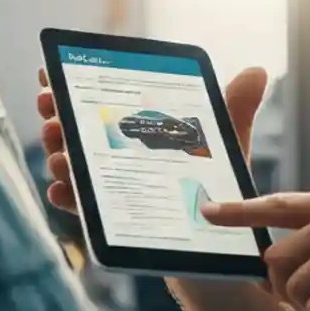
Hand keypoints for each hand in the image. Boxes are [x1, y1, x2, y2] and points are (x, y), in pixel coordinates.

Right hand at [36, 64, 268, 213]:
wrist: (218, 240)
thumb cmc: (216, 182)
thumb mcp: (226, 141)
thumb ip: (235, 107)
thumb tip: (257, 71)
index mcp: (137, 128)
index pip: (98, 100)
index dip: (70, 84)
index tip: (51, 73)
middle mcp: (117, 153)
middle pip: (77, 128)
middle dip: (57, 115)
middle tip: (52, 107)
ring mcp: (109, 185)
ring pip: (75, 166)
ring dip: (61, 155)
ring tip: (62, 152)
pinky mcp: (110, 218)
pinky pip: (82, 209)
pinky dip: (70, 199)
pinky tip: (63, 191)